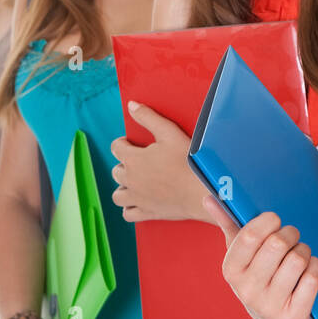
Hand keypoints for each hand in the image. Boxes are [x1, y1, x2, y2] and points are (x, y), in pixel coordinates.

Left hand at [109, 101, 203, 221]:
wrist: (201, 191)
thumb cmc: (188, 162)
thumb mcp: (169, 132)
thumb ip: (148, 117)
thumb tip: (132, 105)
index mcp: (133, 159)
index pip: (116, 148)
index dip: (123, 143)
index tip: (132, 144)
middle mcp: (130, 179)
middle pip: (116, 171)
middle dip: (125, 165)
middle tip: (141, 162)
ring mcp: (137, 198)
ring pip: (118, 194)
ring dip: (123, 187)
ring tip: (136, 182)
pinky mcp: (147, 213)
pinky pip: (128, 213)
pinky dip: (129, 207)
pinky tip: (138, 200)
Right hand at [202, 197, 317, 318]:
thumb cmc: (261, 278)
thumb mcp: (242, 254)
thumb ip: (228, 224)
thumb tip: (208, 198)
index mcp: (231, 271)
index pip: (250, 235)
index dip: (268, 221)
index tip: (275, 220)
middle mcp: (247, 291)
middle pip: (278, 244)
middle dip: (290, 234)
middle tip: (291, 237)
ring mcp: (269, 307)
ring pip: (298, 260)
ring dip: (304, 251)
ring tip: (299, 255)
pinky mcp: (292, 318)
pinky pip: (312, 278)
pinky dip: (315, 267)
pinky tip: (309, 270)